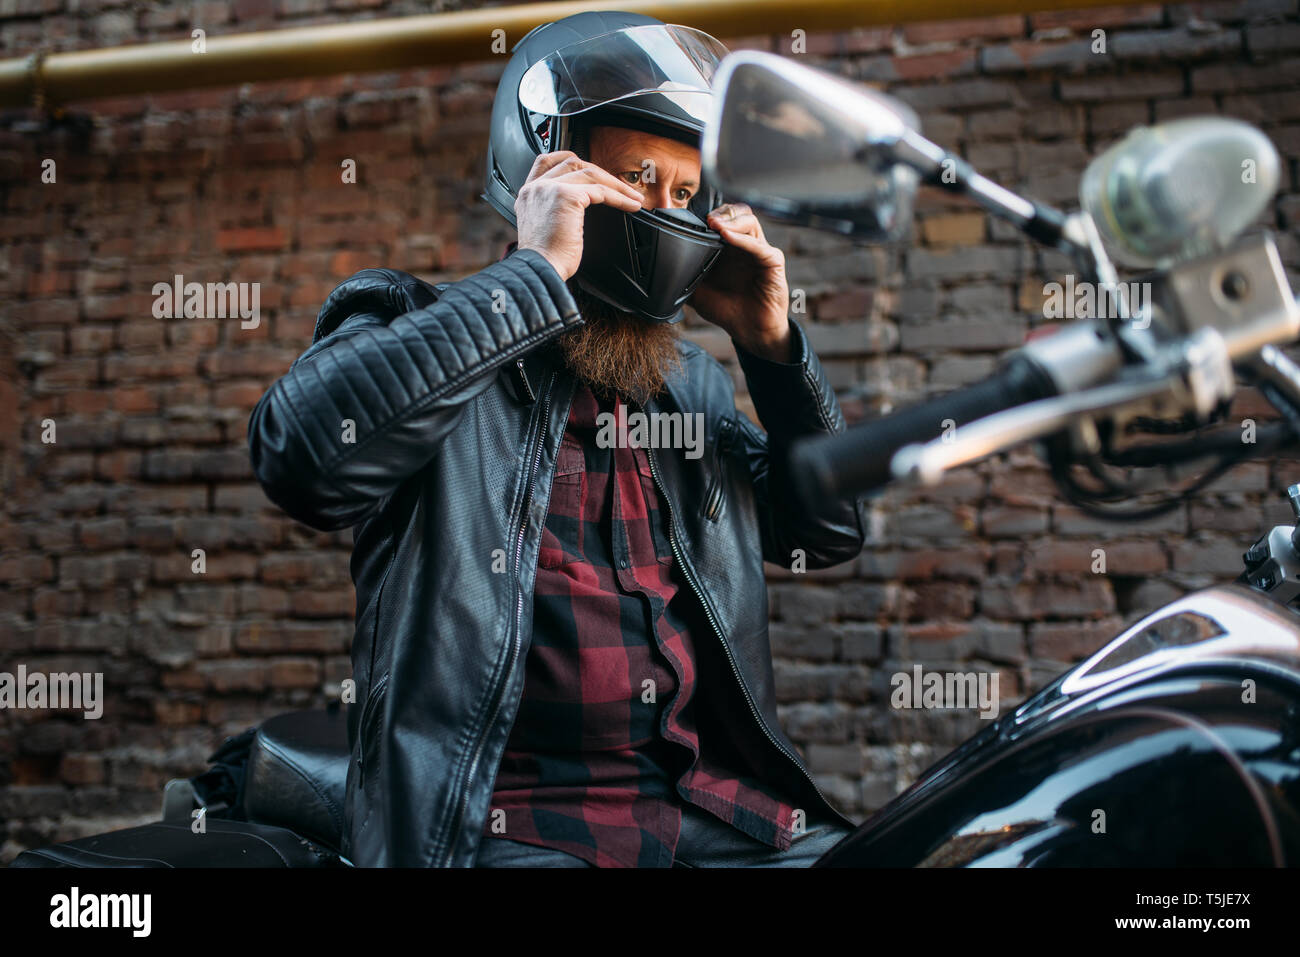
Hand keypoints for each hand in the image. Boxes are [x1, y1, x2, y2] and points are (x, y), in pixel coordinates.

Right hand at [514, 151, 643, 280]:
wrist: (540, 270)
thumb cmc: (546, 260)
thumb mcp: (546, 228)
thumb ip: (556, 211)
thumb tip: (581, 208)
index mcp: (528, 194)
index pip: (544, 161)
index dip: (568, 159)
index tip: (587, 165)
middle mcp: (536, 187)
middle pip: (572, 163)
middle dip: (599, 172)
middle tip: (619, 187)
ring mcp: (550, 188)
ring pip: (589, 173)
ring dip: (615, 184)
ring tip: (632, 196)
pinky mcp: (567, 196)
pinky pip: (601, 190)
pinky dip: (619, 197)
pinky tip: (631, 205)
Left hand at [690, 203, 792, 361]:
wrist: (750, 331)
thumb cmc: (728, 310)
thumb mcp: (697, 291)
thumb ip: (683, 276)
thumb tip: (658, 271)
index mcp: (729, 248)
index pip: (722, 218)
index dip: (708, 215)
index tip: (691, 219)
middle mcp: (745, 244)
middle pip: (737, 213)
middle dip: (720, 212)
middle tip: (705, 219)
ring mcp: (760, 250)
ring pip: (749, 221)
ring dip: (730, 220)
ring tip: (714, 224)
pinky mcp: (773, 261)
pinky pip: (758, 245)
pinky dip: (742, 238)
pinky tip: (727, 236)